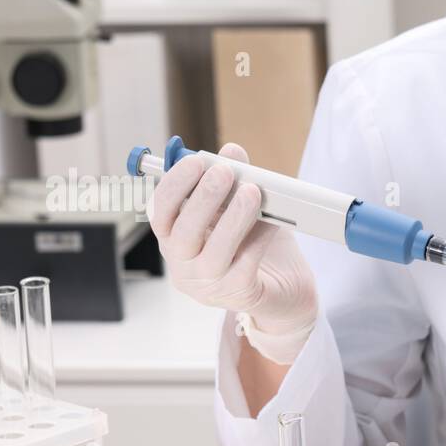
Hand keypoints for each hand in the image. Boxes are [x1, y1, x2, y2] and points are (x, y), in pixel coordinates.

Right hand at [147, 142, 317, 363]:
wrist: (284, 292)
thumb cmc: (255, 248)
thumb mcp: (240, 210)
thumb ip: (233, 182)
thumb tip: (232, 150)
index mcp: (176, 240)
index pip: (161, 213)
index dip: (174, 186)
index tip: (196, 162)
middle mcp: (184, 266)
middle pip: (182, 233)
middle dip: (203, 199)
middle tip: (224, 172)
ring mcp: (209, 285)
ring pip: (213, 251)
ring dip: (232, 217)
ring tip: (251, 192)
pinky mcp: (239, 295)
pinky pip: (246, 264)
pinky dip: (259, 238)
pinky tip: (273, 221)